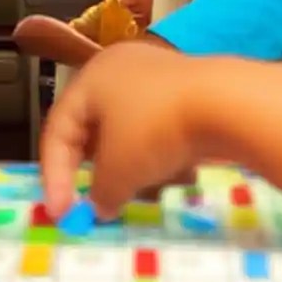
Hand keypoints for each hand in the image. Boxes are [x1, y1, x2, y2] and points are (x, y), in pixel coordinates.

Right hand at [40, 42, 206, 219]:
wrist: (227, 104)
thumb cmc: (155, 129)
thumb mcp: (118, 171)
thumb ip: (100, 192)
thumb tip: (101, 204)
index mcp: (91, 78)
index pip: (58, 129)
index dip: (54, 174)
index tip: (61, 212)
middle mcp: (119, 69)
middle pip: (95, 128)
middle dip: (97, 170)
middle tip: (98, 201)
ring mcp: (157, 76)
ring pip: (130, 130)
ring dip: (132, 165)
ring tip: (145, 190)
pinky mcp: (189, 90)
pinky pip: (161, 127)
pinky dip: (161, 154)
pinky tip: (178, 175)